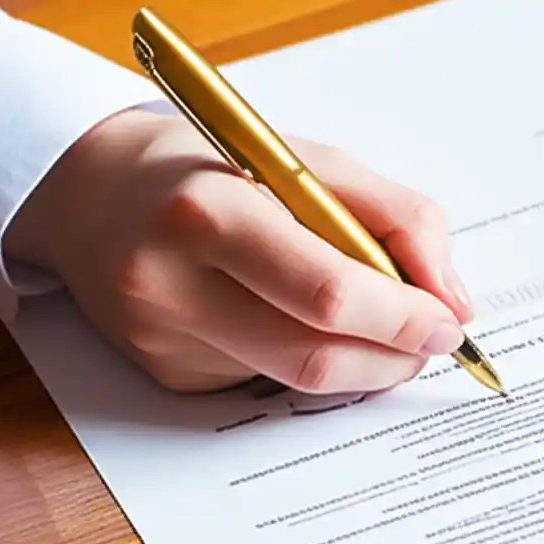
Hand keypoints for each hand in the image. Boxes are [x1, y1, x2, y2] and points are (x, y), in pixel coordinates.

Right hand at [4, 110, 472, 393]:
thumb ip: (397, 220)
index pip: (326, 292)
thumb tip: (452, 302)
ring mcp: (163, 340)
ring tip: (388, 332)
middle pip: (315, 355)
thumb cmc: (215, 168)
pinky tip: (309, 326)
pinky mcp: (166, 375)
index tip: (447, 323)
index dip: (400, 318)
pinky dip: (314, 361)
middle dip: (394, 356)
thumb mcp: (310, 160)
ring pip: (298, 380)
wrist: (91, 192)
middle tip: (431, 339)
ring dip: (367, 366)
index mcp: (210, 212)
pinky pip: (268, 382)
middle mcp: (173, 284)